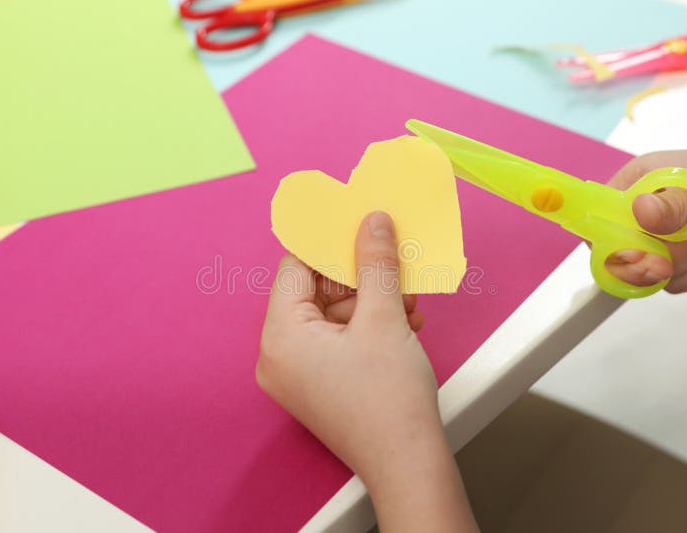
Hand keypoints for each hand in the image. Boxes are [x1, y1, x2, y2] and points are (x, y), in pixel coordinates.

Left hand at [258, 211, 477, 532]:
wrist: (407, 465)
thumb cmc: (389, 400)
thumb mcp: (384, 318)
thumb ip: (375, 263)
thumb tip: (372, 221)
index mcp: (280, 337)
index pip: (295, 269)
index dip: (329, 245)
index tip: (359, 227)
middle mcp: (278, 357)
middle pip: (315, 293)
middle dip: (360, 279)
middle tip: (395, 268)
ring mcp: (297, 376)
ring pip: (331, 317)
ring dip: (372, 304)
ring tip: (409, 303)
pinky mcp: (317, 387)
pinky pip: (336, 342)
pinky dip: (368, 329)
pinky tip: (404, 324)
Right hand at [606, 144, 686, 292]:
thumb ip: (676, 201)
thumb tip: (641, 209)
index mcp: (643, 178)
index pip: (600, 210)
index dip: (608, 234)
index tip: (630, 249)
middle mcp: (648, 208)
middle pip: (616, 247)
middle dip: (646, 258)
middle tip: (666, 259)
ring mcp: (667, 235)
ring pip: (643, 268)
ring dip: (679, 264)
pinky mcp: (685, 258)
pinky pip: (667, 280)